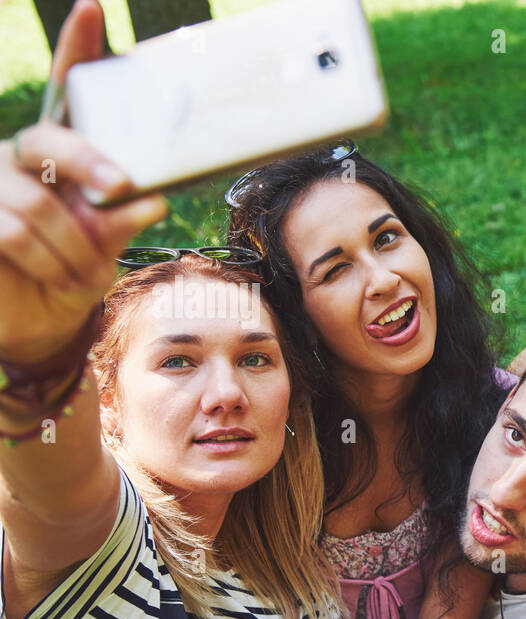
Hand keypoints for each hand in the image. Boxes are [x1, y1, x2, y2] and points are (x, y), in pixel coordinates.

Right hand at [0, 0, 165, 361]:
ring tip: (86, 272)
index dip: (75, 48)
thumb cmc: (77, 271)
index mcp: (61, 151)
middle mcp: (20, 155)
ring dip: (74, 247)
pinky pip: (14, 233)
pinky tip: (59, 278)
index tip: (91, 8)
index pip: (66, 91)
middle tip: (122, 187)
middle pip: (51, 141)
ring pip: (37, 204)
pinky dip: (51, 263)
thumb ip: (124, 217)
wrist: (41, 321)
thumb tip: (152, 198)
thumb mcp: (108, 243)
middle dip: (90, 164)